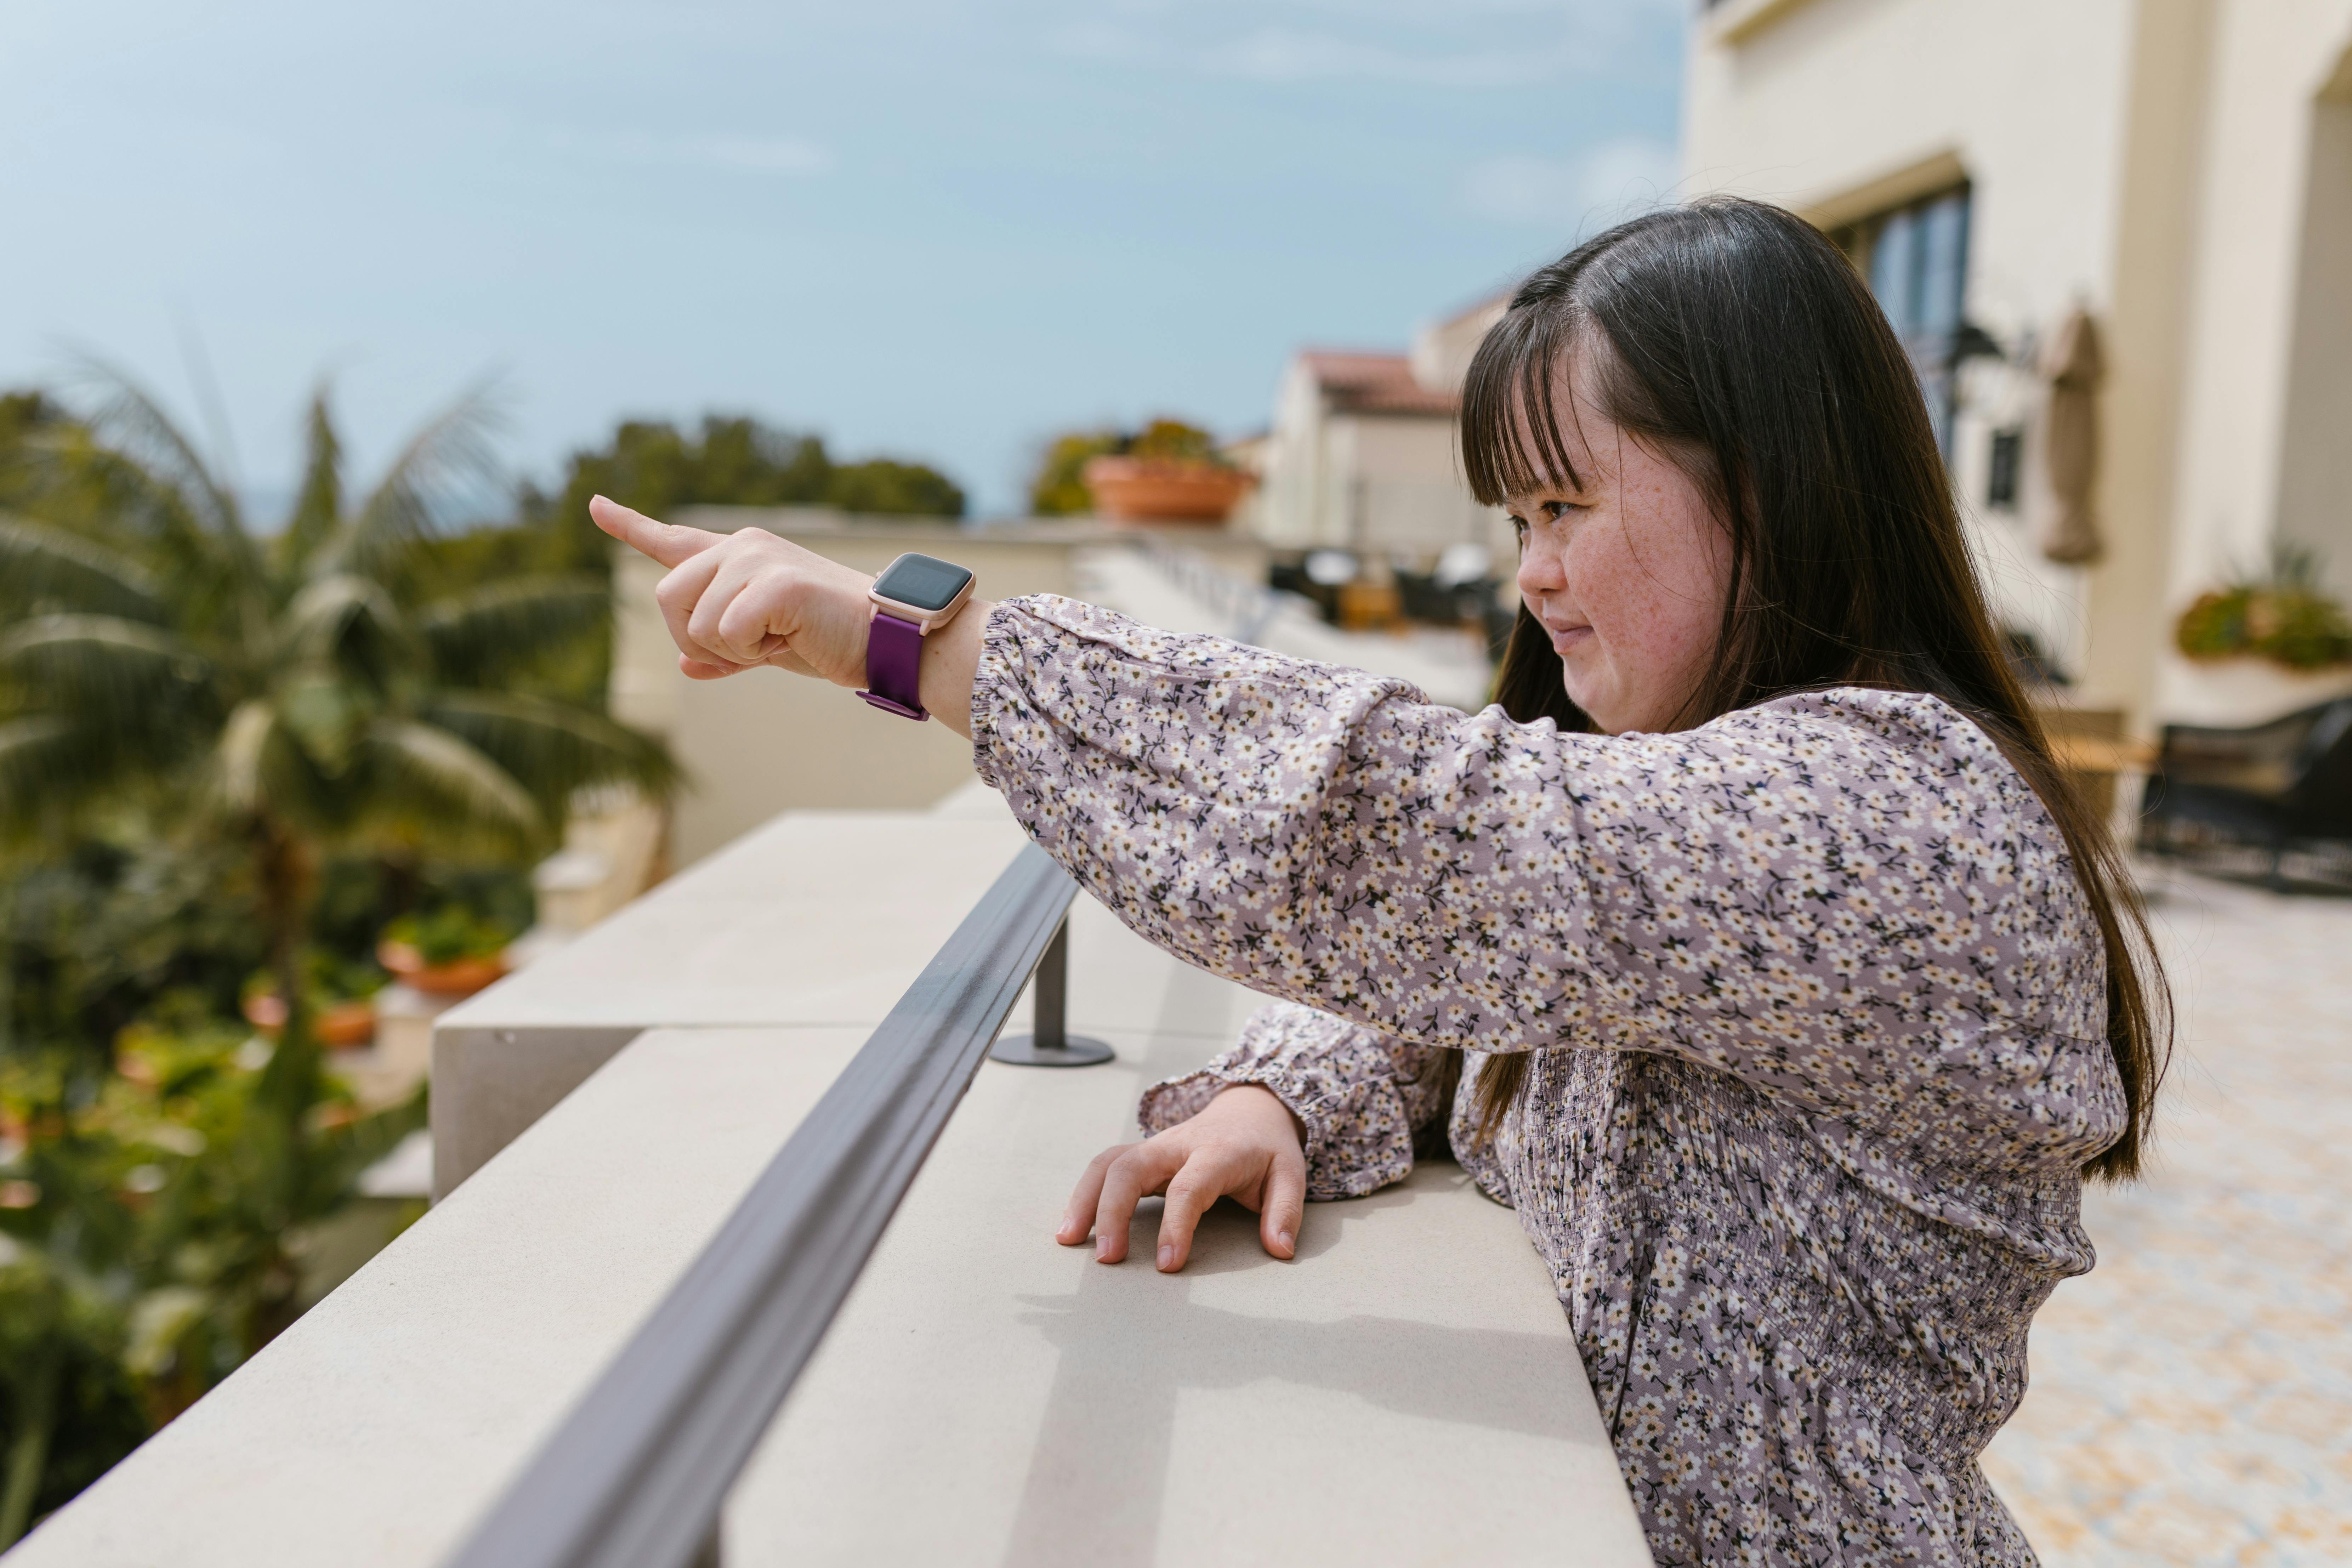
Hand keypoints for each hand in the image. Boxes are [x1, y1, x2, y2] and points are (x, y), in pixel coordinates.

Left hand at [589, 495, 879, 685]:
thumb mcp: (767, 646)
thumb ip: (723, 651)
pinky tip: (787, 641)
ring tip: (777, 641)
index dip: (630, 526)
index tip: (594, 505)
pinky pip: (726, 634)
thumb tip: (686, 665)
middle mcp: (742, 546)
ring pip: (695, 623)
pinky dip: (752, 654)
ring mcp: (757, 559)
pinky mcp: (776, 582)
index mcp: (738, 556)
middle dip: (696, 639)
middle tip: (749, 649)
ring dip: (731, 652)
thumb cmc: (832, 639)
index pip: (674, 539)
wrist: (887, 640)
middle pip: (666, 598)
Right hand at [1057, 1084, 1307, 1271]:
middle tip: (1108, 1258)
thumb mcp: (1290, 1174)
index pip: (1188, 1187)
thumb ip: (1285, 1211)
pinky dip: (1085, 1194)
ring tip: (1068, 1239)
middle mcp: (1177, 1145)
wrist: (1250, 1111)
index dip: (1175, 1225)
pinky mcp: (1142, 1156)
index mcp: (1216, 1152)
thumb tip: (1279, 1251)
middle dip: (1113, 1211)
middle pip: (1130, 1167)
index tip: (1167, 1265)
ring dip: (1085, 1199)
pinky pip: (1105, 1168)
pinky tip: (1074, 1226)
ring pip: (1108, 1163)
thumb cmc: (1267, 1150)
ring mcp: (1155, 1148)